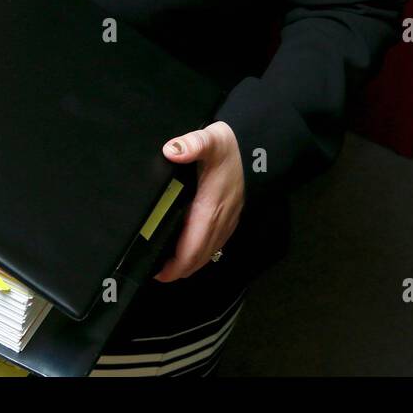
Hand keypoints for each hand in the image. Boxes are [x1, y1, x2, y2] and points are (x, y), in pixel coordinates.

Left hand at [154, 120, 243, 281]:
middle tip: (156, 271)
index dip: (175, 266)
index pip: (192, 248)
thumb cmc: (230, 147)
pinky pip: (214, 246)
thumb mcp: (209, 140)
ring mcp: (227, 223)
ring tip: (167, 265)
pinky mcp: (230, 220)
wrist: (256, 148)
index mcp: (210, 208)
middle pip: (198, 259)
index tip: (157, 272)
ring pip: (207, 255)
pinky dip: (199, 254)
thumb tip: (172, 151)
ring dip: (189, 263)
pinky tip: (188, 249)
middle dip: (178, 270)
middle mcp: (220, 221)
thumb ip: (191, 144)